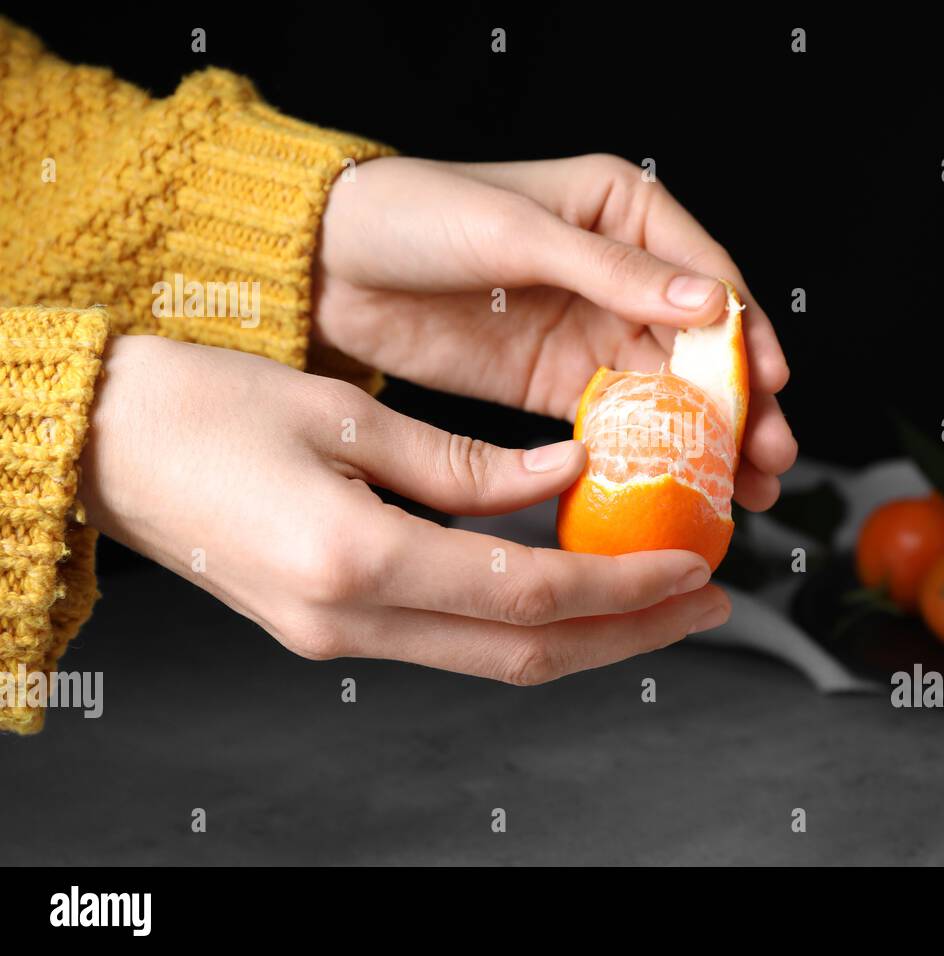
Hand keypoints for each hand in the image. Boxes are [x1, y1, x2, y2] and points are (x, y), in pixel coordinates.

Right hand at [79, 335, 728, 682]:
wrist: (102, 450)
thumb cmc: (203, 409)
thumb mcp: (345, 416)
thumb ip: (466, 463)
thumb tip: (568, 470)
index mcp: (357, 558)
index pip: (529, 591)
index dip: (622, 584)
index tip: (691, 565)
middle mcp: (351, 619)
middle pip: (525, 652)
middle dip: (627, 632)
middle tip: (705, 602)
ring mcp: (337, 638)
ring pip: (492, 657)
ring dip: (584, 634)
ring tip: (655, 599)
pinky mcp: (332, 629)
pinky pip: (452, 639)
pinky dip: (522, 621)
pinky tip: (566, 585)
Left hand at [313, 154, 796, 511]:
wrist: (329, 266)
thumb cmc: (416, 216)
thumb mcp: (515, 232)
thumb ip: (611, 270)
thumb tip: (711, 302)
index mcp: (624, 211)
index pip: (707, 276)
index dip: (747, 333)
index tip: (772, 383)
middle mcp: (619, 272)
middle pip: (700, 344)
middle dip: (740, 402)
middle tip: (768, 456)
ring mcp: (590, 330)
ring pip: (669, 390)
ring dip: (706, 438)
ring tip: (742, 488)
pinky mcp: (556, 381)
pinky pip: (617, 421)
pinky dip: (650, 454)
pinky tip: (675, 486)